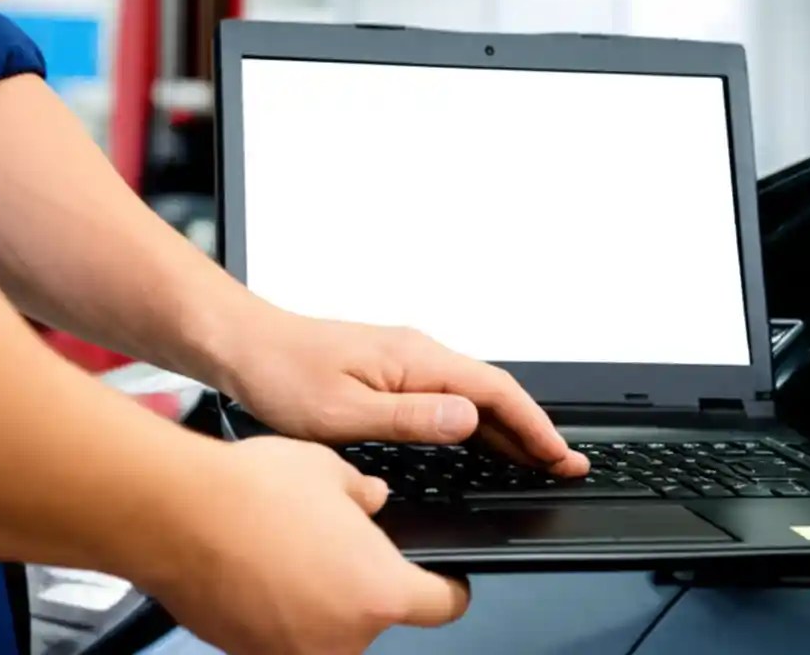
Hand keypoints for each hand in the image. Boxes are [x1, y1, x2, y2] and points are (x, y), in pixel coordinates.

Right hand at [155, 436, 469, 653]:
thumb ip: (363, 494)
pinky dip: (277, 611)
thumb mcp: (330, 471)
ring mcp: (293, 654)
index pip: (442, 606)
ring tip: (286, 553)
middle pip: (376, 618)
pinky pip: (279, 635)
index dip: (447, 589)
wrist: (176, 514)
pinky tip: (256, 569)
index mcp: (380, 592)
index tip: (443, 581)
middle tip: (334, 546)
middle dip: (362, 586)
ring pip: (325, 629)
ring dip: (317, 601)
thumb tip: (373, 499)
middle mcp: (343, 638)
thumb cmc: (253, 493)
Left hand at [217, 309, 588, 476]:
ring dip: (508, 428)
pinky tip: (482, 443)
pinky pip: (448, 398)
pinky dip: (477, 423)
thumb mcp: (344, 411)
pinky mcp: (390, 374)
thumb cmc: (282, 374)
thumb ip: (410, 418)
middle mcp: (416, 355)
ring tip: (538, 459)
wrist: (243, 346)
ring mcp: (405, 363)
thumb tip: (468, 421)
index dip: (533, 426)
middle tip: (566, 464)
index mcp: (414, 359)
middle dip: (534, 429)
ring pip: (472, 397)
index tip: (559, 455)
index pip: (494, 392)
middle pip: (493, 393)